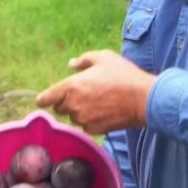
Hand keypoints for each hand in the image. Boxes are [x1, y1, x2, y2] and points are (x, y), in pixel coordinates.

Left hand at [36, 50, 155, 133]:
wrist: (143, 99)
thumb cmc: (123, 75)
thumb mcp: (104, 57)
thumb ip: (84, 60)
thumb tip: (72, 64)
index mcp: (70, 87)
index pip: (45, 99)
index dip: (45, 98)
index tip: (46, 99)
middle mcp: (73, 106)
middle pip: (59, 109)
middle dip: (67, 102)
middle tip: (84, 94)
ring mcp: (83, 120)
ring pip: (74, 118)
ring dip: (80, 112)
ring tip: (98, 102)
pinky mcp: (94, 130)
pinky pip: (86, 126)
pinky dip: (91, 121)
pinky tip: (104, 112)